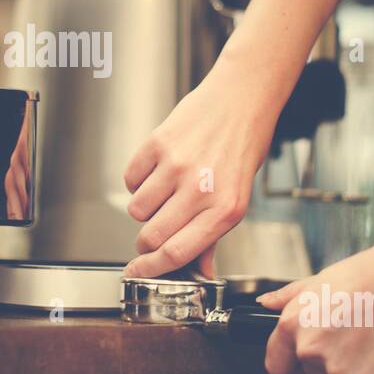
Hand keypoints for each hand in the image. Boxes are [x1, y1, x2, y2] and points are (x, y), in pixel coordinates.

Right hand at [122, 57, 280, 277]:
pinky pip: (130, 179)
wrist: (241, 99)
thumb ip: (214, 236)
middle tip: (153, 230)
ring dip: (144, 209)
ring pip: (137, 210)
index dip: (151, 269)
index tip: (136, 273)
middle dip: (145, 242)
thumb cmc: (243, 146)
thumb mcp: (237, 197)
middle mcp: (201, 190)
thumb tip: (202, 270)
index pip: (178, 253)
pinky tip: (158, 171)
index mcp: (225, 210)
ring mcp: (177, 166)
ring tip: (164, 192)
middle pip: (151, 236)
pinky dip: (138, 181)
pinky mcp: (158, 144)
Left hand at [257, 243, 373, 373]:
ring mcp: (341, 370)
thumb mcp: (318, 281)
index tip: (301, 359)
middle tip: (351, 335)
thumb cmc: (365, 277)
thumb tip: (265, 302)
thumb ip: (287, 298)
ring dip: (354, 367)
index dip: (290, 362)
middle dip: (328, 363)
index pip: (276, 366)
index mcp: (294, 327)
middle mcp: (312, 352)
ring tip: (370, 335)